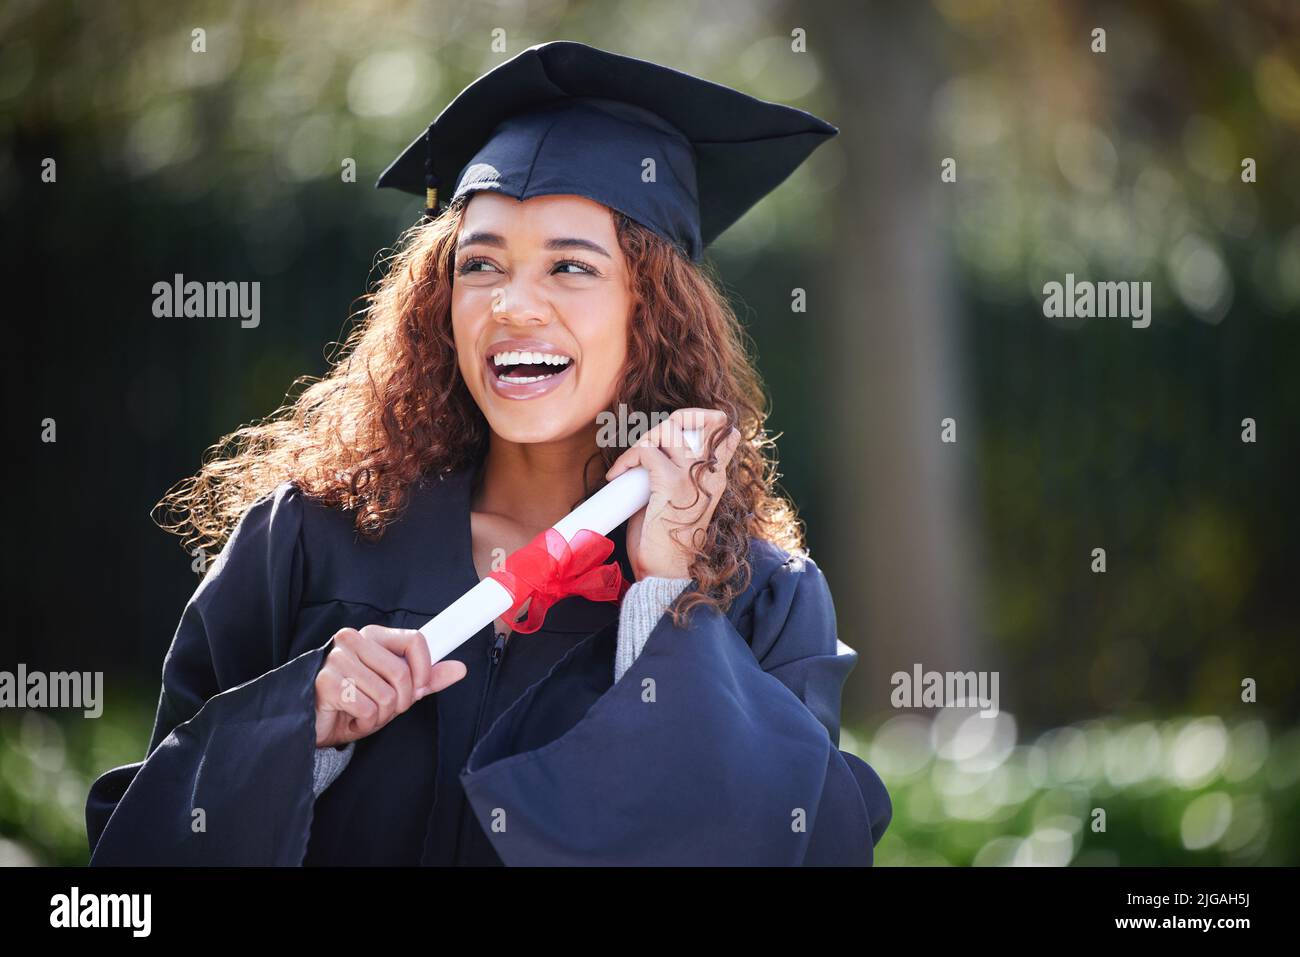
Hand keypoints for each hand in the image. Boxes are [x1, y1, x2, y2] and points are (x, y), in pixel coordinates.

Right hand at [314, 625, 466, 747]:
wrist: (318, 726)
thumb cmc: (355, 704)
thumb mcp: (396, 690)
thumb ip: (425, 678)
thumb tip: (459, 669)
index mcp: (373, 635)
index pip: (415, 640)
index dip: (424, 670)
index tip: (418, 689)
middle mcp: (353, 640)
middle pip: (402, 673)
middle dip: (399, 702)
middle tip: (381, 707)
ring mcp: (337, 659)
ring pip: (386, 694)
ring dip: (379, 715)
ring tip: (362, 712)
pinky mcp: (326, 682)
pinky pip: (366, 708)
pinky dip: (364, 723)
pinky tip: (349, 718)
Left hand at [604, 408, 740, 580]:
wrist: (665, 572)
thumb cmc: (668, 540)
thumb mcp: (680, 500)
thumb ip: (676, 473)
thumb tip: (655, 452)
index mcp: (717, 478)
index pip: (725, 432)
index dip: (702, 419)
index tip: (675, 433)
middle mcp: (710, 473)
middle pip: (696, 419)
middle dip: (667, 422)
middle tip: (648, 445)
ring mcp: (692, 477)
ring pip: (668, 429)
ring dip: (643, 439)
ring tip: (631, 463)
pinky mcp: (671, 485)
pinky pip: (646, 451)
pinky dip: (626, 459)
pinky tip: (617, 475)